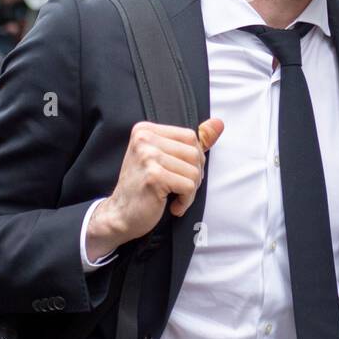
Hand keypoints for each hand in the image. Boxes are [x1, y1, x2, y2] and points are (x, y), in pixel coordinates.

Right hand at [86, 118, 223, 259]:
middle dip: (194, 175)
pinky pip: (189, 186)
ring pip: (194, 171)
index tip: (181, 173)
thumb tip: (219, 123)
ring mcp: (148, 157)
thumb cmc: (143, 187)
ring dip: (190, 190)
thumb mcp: (164, 158)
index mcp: (145, 130)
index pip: (190, 136)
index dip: (194, 158)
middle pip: (194, 153)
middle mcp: (144, 139)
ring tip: (175, 197)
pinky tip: (173, 205)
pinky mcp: (154, 176)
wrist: (119, 215)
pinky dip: (186, 201)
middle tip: (179, 188)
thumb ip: (192, 141)